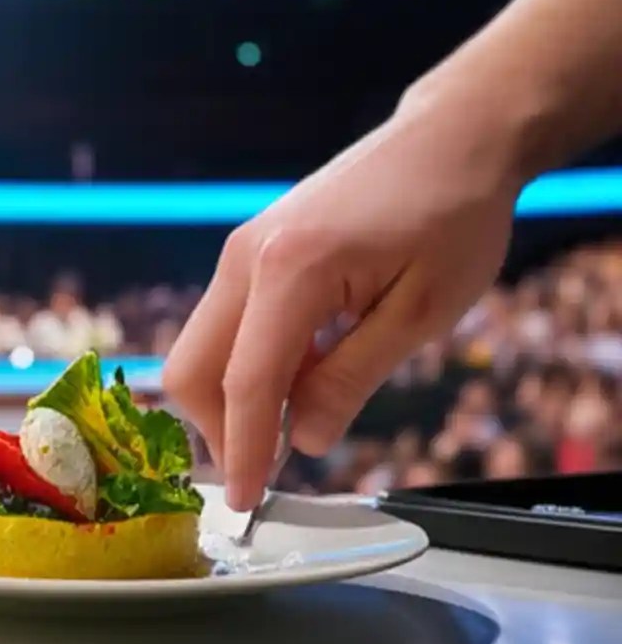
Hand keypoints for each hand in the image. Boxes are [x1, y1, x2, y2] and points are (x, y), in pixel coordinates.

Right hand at [162, 102, 524, 510]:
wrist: (449, 139)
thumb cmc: (451, 217)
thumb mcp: (419, 314)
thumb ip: (351, 380)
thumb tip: (301, 440)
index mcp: (288, 271)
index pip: (244, 383)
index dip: (242, 451)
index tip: (245, 505)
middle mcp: (245, 259)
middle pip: (191, 369)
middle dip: (220, 431)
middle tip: (271, 471)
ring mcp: (240, 252)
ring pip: (200, 349)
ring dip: (235, 399)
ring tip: (302, 415)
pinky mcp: (250, 252)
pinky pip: (226, 326)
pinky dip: (248, 367)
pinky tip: (303, 375)